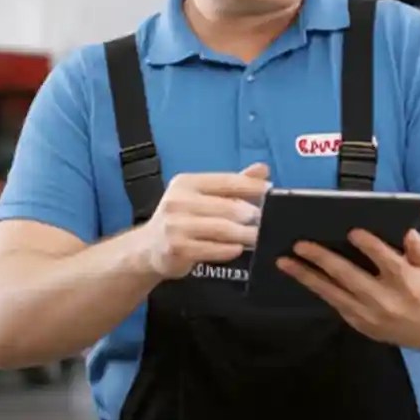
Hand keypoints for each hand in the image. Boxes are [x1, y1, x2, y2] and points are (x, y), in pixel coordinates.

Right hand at [136, 163, 269, 278]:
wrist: (148, 248)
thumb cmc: (182, 219)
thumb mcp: (203, 196)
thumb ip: (233, 184)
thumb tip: (263, 169)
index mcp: (186, 183)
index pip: (226, 181)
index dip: (251, 185)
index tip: (270, 190)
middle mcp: (178, 201)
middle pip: (227, 206)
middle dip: (252, 214)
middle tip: (270, 219)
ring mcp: (176, 226)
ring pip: (222, 229)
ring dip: (245, 233)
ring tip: (259, 236)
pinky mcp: (177, 249)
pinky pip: (212, 248)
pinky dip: (229, 249)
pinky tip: (238, 248)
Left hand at [277, 228, 419, 350]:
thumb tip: (407, 233)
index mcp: (406, 280)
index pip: (386, 260)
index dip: (369, 246)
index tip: (351, 232)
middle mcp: (384, 299)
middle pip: (349, 276)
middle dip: (322, 259)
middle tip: (299, 244)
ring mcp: (368, 315)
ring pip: (332, 293)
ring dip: (306, 276)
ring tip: (284, 261)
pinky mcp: (359, 324)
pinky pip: (333, 304)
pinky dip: (315, 289)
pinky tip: (299, 275)